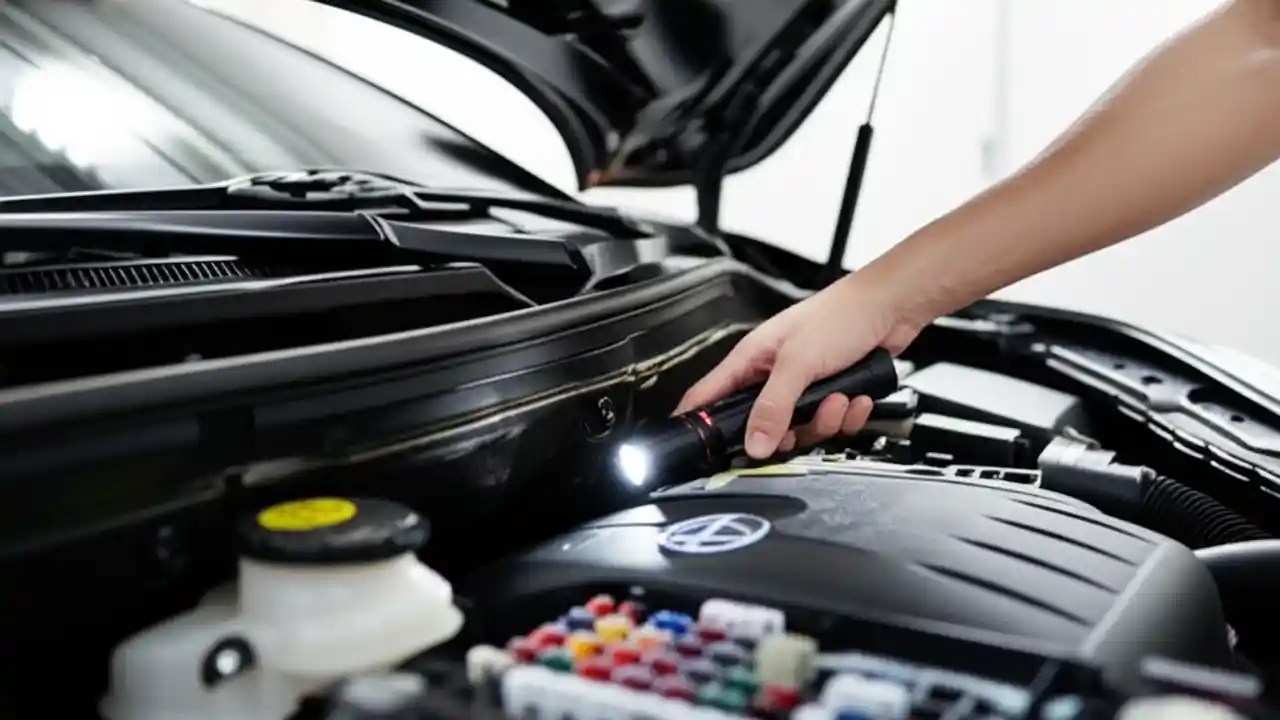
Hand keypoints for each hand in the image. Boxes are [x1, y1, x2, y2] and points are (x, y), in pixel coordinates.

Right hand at [674, 272, 922, 458]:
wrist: (892, 307)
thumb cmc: (841, 315)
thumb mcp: (798, 364)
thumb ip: (773, 407)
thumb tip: (753, 443)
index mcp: (752, 360)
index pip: (709, 395)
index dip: (699, 422)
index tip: (701, 448)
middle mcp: (773, 375)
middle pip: (761, 426)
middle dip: (787, 431)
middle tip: (799, 424)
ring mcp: (802, 386)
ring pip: (800, 429)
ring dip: (824, 420)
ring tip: (838, 399)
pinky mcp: (830, 393)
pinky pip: (830, 423)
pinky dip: (846, 415)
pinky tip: (856, 398)